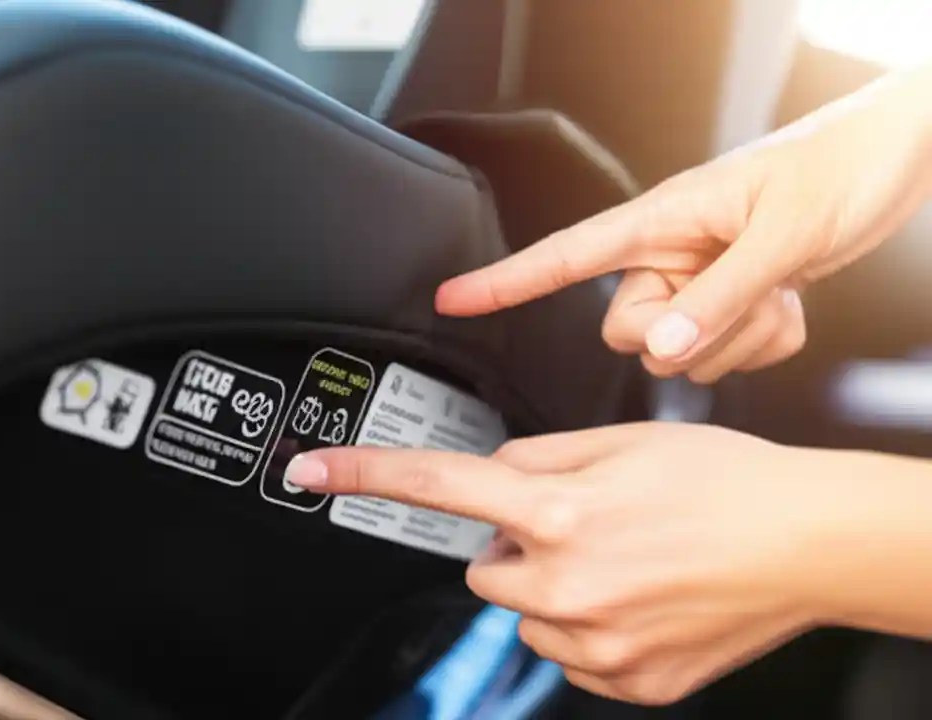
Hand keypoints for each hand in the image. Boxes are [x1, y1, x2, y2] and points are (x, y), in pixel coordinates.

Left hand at [284, 423, 838, 704]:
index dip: (365, 476)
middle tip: (580, 523)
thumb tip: (494, 473)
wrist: (808, 542)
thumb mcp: (623, 441)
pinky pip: (567, 652)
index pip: (438, 486)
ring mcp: (595, 641)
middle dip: (514, 543)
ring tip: (625, 559)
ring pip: (525, 611)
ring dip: (552, 586)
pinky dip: (588, 626)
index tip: (313, 472)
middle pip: (484, 564)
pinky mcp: (624, 681)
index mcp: (560, 511)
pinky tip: (639, 597)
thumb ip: (539, 456)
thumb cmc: (726, 482)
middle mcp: (567, 581)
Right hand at [437, 66, 931, 382]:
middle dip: (687, 332)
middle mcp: (670, 255)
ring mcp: (700, 281)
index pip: (562, 257)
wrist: (893, 162)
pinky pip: (727, 352)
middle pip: (630, 332)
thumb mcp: (780, 238)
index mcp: (660, 222)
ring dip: (738, 335)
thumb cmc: (838, 169)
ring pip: (682, 351)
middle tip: (739, 295)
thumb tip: (662, 349)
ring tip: (776, 289)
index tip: (451, 300)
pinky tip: (788, 299)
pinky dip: (765, 338)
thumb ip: (717, 299)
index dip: (503, 281)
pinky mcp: (731, 301)